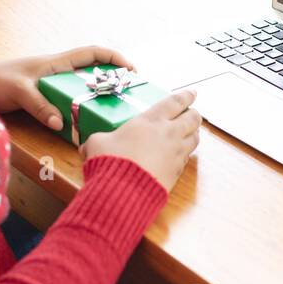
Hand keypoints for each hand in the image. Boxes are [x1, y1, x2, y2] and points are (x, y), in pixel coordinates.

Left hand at [0, 45, 135, 130]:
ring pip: (82, 89)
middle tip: (127, 97)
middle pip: (93, 72)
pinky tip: (83, 124)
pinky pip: (69, 103)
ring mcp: (51, 85)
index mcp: (56, 62)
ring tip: (110, 112)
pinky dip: (79, 111)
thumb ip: (39, 105)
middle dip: (113, 81)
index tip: (132, 71)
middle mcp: (57, 72)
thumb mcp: (18, 91)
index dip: (115, 58)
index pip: (93, 52)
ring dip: (97, 98)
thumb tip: (59, 123)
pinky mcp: (43, 99)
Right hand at [80, 89, 200, 191]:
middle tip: (191, 113)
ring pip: (195, 138)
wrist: (122, 191)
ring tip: (190, 132)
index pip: (175, 102)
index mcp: (151, 120)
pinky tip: (179, 154)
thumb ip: (99, 140)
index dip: (186, 96)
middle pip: (192, 118)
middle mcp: (168, 133)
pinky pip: (187, 158)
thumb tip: (87, 146)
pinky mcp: (177, 172)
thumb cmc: (109, 161)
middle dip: (193, 113)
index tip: (193, 93)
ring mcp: (176, 153)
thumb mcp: (98, 143)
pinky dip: (186, 153)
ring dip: (193, 133)